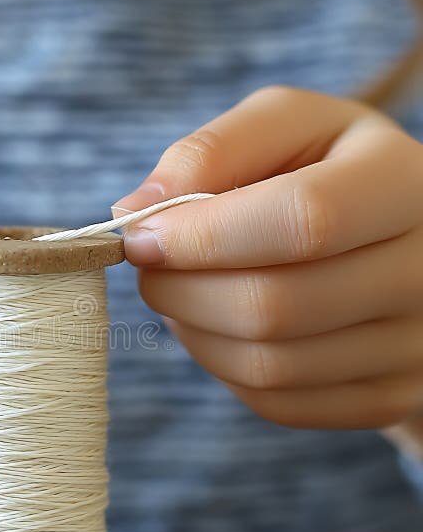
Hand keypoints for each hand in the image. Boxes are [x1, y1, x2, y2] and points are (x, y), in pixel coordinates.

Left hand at [114, 86, 422, 431]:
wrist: (395, 239)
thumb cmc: (325, 172)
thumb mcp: (282, 129)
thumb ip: (210, 153)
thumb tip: (136, 209)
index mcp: (404, 183)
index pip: (302, 221)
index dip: (202, 237)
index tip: (140, 237)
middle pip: (274, 306)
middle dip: (181, 289)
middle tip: (150, 267)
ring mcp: (412, 346)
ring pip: (266, 365)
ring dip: (194, 330)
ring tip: (185, 291)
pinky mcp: (387, 396)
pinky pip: (275, 401)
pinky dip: (222, 366)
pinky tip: (219, 326)